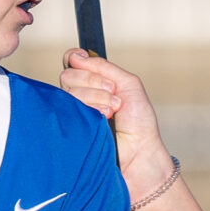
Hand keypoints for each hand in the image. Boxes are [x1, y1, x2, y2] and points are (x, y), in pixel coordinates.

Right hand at [59, 49, 172, 196]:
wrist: (140, 154)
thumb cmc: (139, 124)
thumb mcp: (129, 84)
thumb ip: (104, 67)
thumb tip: (77, 56)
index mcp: (93, 84)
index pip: (72, 64)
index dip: (75, 59)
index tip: (83, 59)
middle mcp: (79, 98)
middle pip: (68, 76)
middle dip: (94, 82)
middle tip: (114, 97)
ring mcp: (72, 115)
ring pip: (69, 93)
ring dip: (96, 98)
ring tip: (112, 113)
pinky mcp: (69, 130)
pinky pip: (68, 111)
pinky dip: (90, 110)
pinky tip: (102, 120)